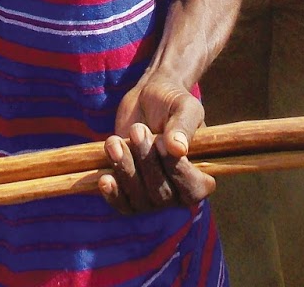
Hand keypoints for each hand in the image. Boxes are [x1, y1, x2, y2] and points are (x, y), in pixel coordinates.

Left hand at [99, 71, 212, 213]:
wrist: (146, 99)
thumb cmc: (172, 103)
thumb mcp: (184, 107)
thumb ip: (183, 126)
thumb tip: (179, 149)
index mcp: (199, 174)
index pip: (193, 190)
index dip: (178, 172)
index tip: (161, 143)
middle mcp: (178, 192)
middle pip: (162, 194)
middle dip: (146, 160)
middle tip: (138, 130)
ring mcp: (153, 196)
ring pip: (140, 198)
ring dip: (125, 170)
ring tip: (114, 142)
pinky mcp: (130, 192)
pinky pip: (122, 204)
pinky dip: (113, 193)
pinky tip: (104, 178)